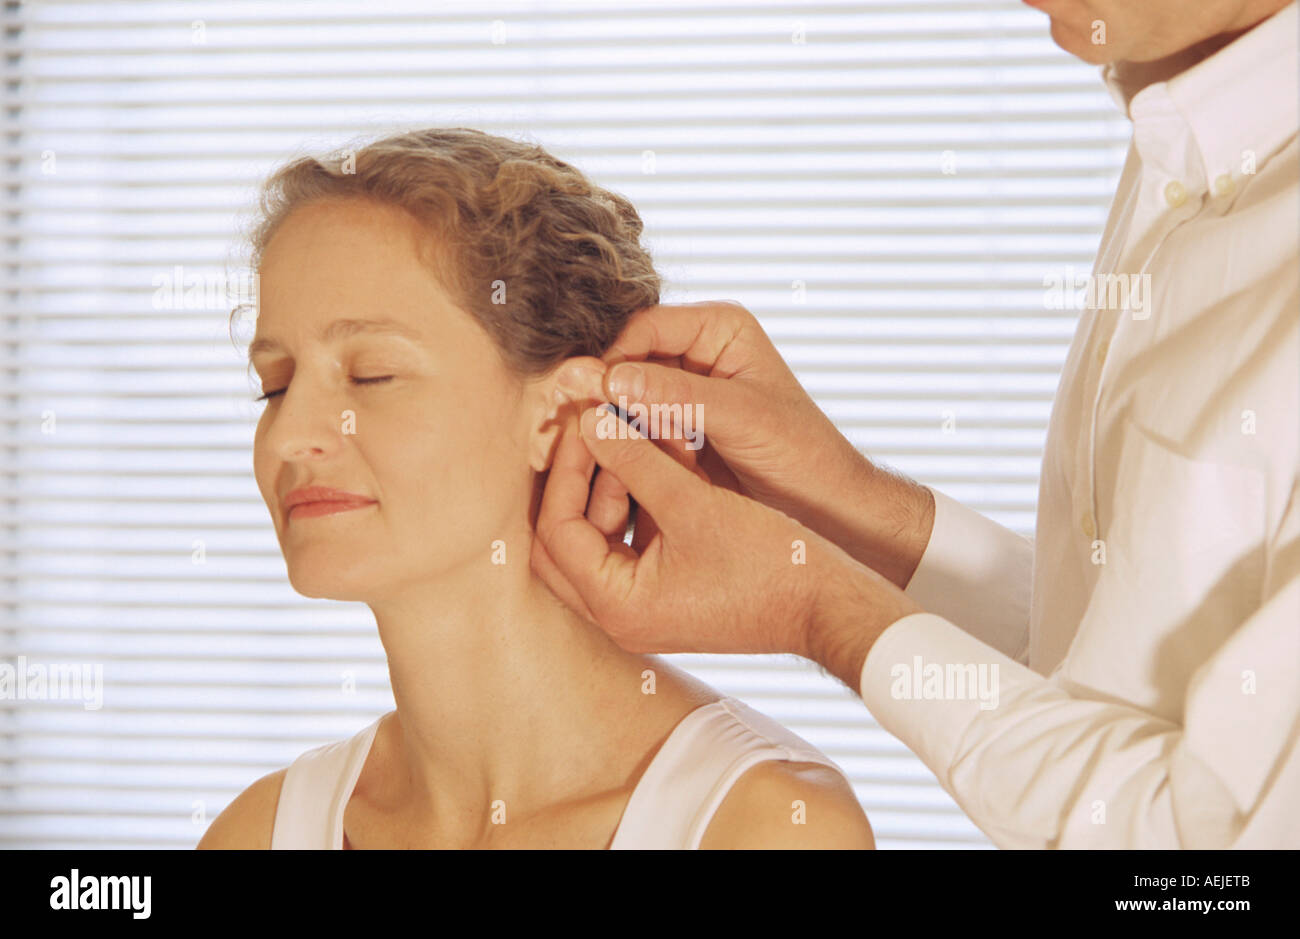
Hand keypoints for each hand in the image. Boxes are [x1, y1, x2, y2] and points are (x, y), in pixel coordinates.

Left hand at [531, 402, 919, 662]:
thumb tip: (588, 419)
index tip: (587, 422)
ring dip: (613, 486)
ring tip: (644, 437)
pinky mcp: (666, 595)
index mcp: (617, 606)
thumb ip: (634, 459)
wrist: (829, 605)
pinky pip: (632, 542)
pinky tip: (668, 459)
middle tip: (597, 430)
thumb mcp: (694, 503)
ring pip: (598, 536)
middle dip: (578, 481)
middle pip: (565, 539)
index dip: (566, 469)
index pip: (557, 530)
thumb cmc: (769, 563)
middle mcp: (620, 616)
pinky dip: (639, 503)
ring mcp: (642, 609)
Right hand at [582, 300, 934, 589]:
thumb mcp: (740, 417)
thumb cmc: (801, 452)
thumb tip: (612, 378)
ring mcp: (685, 391)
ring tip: (589, 444)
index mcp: (719, 329)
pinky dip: (623, 441)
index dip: (613, 358)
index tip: (586, 392)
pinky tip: (609, 461)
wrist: (824, 504)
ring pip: (627, 395)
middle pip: (629, 358)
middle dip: (604, 389)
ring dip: (611, 418)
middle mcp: (697, 352)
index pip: (645, 329)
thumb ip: (677, 394)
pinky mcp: (677, 427)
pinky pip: (636, 425)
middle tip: (572, 420)